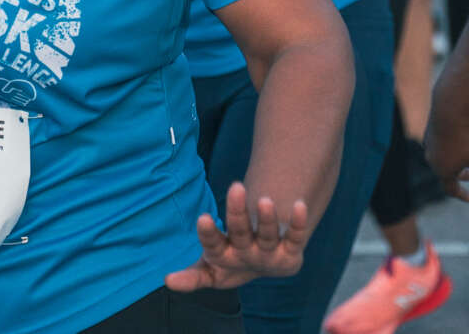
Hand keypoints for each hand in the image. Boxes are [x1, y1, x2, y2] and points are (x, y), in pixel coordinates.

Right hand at [164, 181, 311, 291]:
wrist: (266, 267)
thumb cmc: (231, 259)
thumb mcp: (210, 267)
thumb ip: (192, 276)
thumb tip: (168, 281)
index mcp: (224, 257)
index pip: (213, 245)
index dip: (208, 234)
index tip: (203, 218)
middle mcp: (246, 255)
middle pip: (241, 234)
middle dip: (238, 213)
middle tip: (236, 187)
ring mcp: (269, 254)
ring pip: (267, 236)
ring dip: (267, 219)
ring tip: (265, 199)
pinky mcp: (290, 252)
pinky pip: (295, 237)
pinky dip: (298, 223)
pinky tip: (301, 204)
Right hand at [426, 108, 468, 197]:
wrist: (452, 106)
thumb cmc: (468, 135)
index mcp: (443, 171)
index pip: (451, 189)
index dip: (461, 195)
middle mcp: (433, 159)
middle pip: (445, 173)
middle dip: (459, 176)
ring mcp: (429, 143)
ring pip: (441, 158)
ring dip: (453, 161)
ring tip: (465, 156)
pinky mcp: (430, 128)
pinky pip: (439, 144)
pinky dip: (448, 147)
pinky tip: (457, 140)